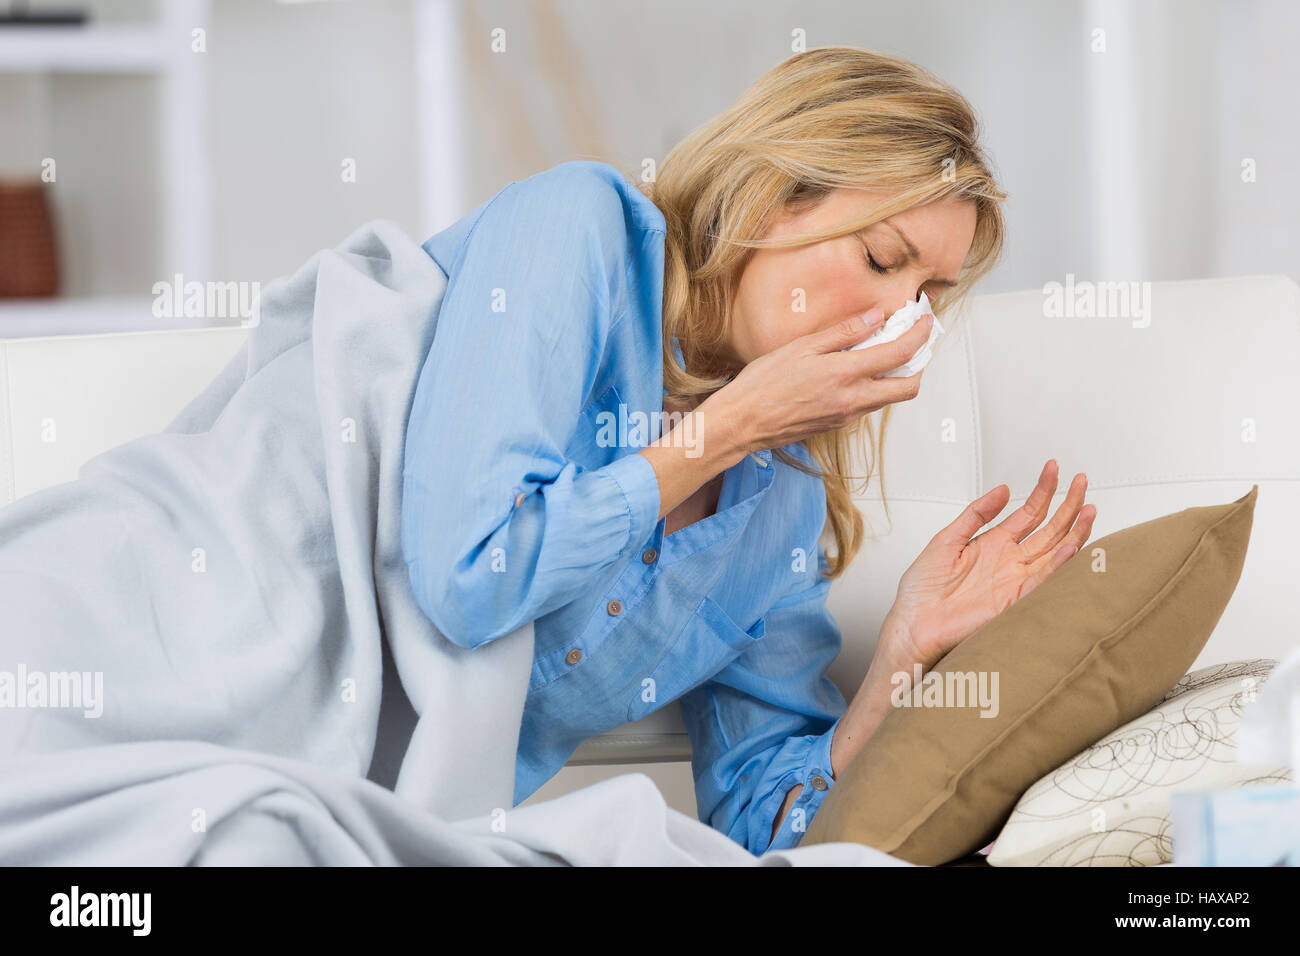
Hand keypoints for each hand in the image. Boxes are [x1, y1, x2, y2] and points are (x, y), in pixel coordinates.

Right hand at [699, 308, 936, 455]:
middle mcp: (853, 400)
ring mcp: (846, 415)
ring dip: (897, 376)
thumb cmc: (763, 384)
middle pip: (908, 387)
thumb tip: (876, 317)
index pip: (900, 354)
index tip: (925, 320)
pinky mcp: (836, 425)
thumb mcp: (802, 347)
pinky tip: (858, 371)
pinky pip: (867, 406)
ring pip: (889, 398)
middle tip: (913, 342)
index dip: (920, 335)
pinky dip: (874, 387)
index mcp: (845, 374)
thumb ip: (843, 332)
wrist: (742, 423)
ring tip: (886, 351)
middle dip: (920, 364)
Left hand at [883, 459, 1097, 669]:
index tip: (1054, 468)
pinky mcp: (1015, 601)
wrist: (913, 622)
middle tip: (1082, 480)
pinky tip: (1072, 546)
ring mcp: (1016, 580)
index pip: (1029, 513)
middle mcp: (1011, 560)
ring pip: (1055, 552)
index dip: (1044, 490)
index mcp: (994, 544)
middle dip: (1067, 504)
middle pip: (1049, 528)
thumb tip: (1003, 488)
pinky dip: (1060, 564)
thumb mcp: (947, 538)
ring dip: (1074, 531)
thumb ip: (976, 513)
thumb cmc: (923, 587)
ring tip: (1089, 509)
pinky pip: (1043, 580)